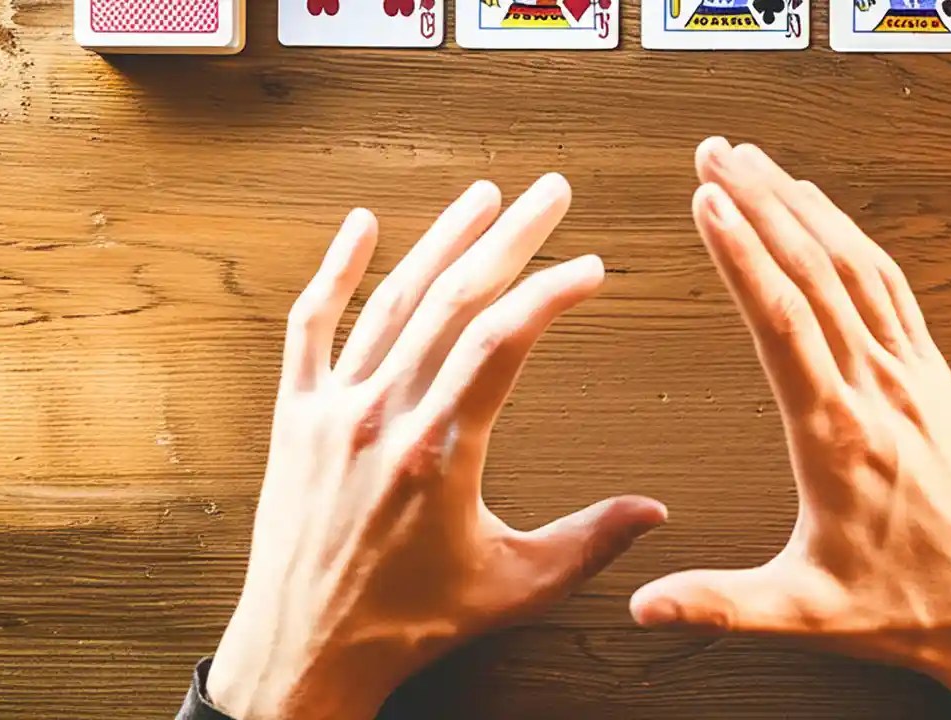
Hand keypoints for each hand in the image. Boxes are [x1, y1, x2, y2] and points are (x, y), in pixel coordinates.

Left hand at [207, 175, 666, 719]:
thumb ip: (590, 543)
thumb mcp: (513, 587)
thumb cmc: (405, 621)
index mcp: (440, 452)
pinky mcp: (298, 417)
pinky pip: (309, 328)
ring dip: (441, 240)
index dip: (553, 293)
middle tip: (548, 194)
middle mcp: (384, 417)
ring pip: (392, 302)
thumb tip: (653, 512)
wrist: (307, 650)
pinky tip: (360, 228)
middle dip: (510, 239)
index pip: (505, 342)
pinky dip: (334, 272)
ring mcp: (335, 410)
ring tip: (483, 197)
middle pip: (455, 301)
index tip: (590, 268)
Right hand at [630, 139, 950, 709]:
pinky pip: (890, 286)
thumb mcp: (807, 613)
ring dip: (803, 206)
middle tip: (713, 155)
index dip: (742, 257)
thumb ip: (722, 604)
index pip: (783, 324)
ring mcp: (911, 375)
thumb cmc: (909, 607)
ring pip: (854, 266)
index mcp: (839, 438)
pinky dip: (851, 237)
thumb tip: (645, 604)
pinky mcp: (930, 375)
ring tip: (756, 163)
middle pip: (814, 273)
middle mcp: (880, 390)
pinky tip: (824, 213)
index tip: (706, 202)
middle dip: (760, 204)